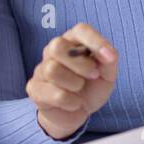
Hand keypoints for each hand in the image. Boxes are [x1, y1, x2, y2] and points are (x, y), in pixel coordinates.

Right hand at [27, 23, 117, 139]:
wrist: (76, 113)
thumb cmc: (90, 88)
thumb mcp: (106, 75)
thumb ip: (109, 61)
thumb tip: (109, 54)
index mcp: (72, 42)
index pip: (80, 30)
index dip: (95, 41)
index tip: (110, 57)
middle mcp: (53, 51)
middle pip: (57, 46)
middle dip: (80, 64)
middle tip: (93, 75)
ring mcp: (41, 69)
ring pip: (52, 70)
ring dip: (74, 84)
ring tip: (79, 89)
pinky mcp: (34, 88)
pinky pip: (53, 93)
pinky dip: (70, 102)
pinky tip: (73, 103)